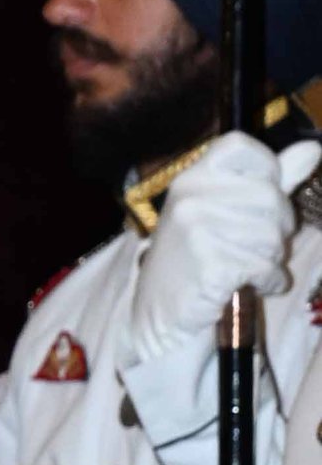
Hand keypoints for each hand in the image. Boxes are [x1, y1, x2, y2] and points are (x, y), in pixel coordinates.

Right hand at [124, 131, 320, 370]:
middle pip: (269, 196)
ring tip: (256, 269)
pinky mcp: (210, 266)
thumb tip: (313, 149)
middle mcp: (192, 198)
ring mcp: (198, 232)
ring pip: (271, 234)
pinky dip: (270, 281)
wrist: (157, 317)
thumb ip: (267, 180)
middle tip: (264, 245)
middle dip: (279, 226)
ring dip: (274, 258)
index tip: (266, 193)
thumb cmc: (192, 262)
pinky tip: (259, 287)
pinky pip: (263, 266)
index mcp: (191, 179)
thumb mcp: (219, 212)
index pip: (242, 147)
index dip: (267, 168)